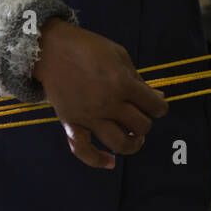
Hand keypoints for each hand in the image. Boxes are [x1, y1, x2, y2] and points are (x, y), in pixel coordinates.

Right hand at [32, 19, 168, 168]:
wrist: (50, 49)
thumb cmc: (87, 47)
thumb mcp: (119, 55)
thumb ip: (138, 78)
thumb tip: (157, 97)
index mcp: (122, 83)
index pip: (154, 106)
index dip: (160, 107)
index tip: (156, 104)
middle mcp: (108, 104)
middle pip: (140, 126)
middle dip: (146, 122)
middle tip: (141, 116)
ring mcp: (89, 116)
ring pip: (119, 143)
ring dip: (133, 145)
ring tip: (135, 139)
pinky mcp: (71, 123)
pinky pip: (83, 150)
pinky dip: (97, 160)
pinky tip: (110, 162)